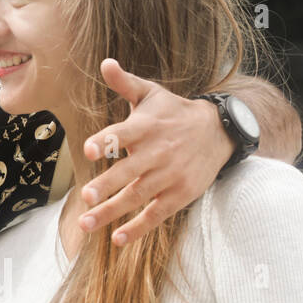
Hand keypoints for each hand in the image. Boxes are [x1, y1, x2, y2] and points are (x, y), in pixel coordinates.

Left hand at [78, 58, 231, 246]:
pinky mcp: (180, 194)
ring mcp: (170, 175)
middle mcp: (157, 152)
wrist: (218, 131)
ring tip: (87, 224)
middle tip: (85, 197)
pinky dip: (139, 228)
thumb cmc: (173, 112)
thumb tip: (105, 62)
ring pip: (138, 196)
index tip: (87, 150)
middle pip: (129, 171)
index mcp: (146, 126)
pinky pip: (157, 213)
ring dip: (112, 211)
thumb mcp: (151, 93)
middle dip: (107, 184)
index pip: (123, 134)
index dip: (105, 141)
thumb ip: (125, 83)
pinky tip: (118, 239)